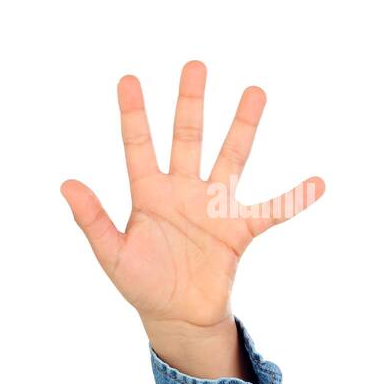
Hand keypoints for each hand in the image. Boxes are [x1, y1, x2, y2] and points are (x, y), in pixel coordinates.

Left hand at [61, 61, 323, 334]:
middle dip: (190, 103)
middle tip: (195, 66)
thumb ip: (91, 219)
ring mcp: (213, 206)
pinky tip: (317, 182)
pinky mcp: (239, 229)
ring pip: (231, 157)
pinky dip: (294, 199)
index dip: (133, 114)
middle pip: (187, 138)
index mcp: (147, 194)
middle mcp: (182, 191)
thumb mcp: (111, 254)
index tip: (127, 78)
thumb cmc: (141, 284)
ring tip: (255, 91)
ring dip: (243, 126)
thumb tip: (66, 183)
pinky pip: (272, 211)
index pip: (138, 146)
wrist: (176, 317)